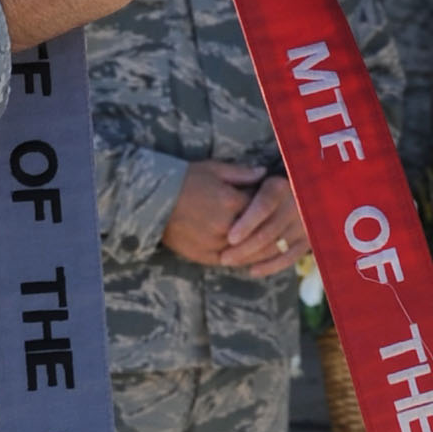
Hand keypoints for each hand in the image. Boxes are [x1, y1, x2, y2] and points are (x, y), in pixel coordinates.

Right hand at [163, 161, 309, 272]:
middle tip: (279, 229)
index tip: (275, 206)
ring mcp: (215, 243)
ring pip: (247, 253)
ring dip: (260, 251)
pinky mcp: (204, 256)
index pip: (263, 209)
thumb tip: (264, 173)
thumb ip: (242, 173)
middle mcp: (226, 226)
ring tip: (269, 247)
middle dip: (271, 232)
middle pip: (259, 234)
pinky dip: (241, 260)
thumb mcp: (214, 169)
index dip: (270, 208)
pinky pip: (230, 262)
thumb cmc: (184, 179)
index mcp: (231, 202)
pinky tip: (248, 258)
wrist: (153, 199)